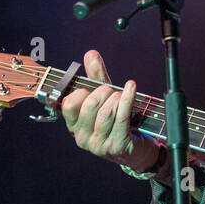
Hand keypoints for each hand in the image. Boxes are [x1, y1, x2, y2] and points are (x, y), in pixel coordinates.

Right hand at [61, 50, 162, 171]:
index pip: (69, 104)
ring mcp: (98, 144)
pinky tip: (131, 87)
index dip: (82, 92)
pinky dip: (127, 98)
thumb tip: (91, 54)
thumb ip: (95, 77)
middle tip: (112, 90)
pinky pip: (121, 117)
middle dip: (104, 91)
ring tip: (122, 95)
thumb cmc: (116, 122)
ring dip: (117, 98)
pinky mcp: (116, 146)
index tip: (92, 89)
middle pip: (90, 105)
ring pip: (106, 112)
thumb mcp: (104, 98)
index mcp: (74, 126)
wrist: (135, 149)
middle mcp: (82, 137)